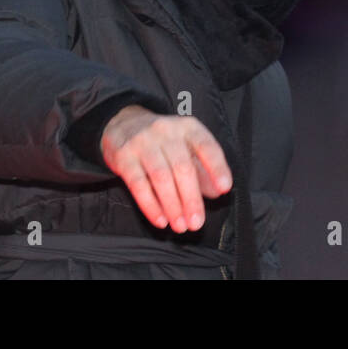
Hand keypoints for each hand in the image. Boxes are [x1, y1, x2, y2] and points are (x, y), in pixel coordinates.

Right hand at [100, 105, 231, 232]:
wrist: (123, 123)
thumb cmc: (162, 140)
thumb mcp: (185, 145)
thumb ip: (202, 168)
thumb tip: (216, 192)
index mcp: (188, 127)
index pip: (206, 146)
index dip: (217, 168)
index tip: (224, 188)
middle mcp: (167, 132)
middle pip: (183, 167)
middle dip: (191, 198)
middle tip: (197, 222)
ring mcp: (143, 143)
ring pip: (161, 177)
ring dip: (172, 206)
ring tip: (180, 225)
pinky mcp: (123, 157)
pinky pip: (138, 184)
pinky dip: (150, 205)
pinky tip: (160, 220)